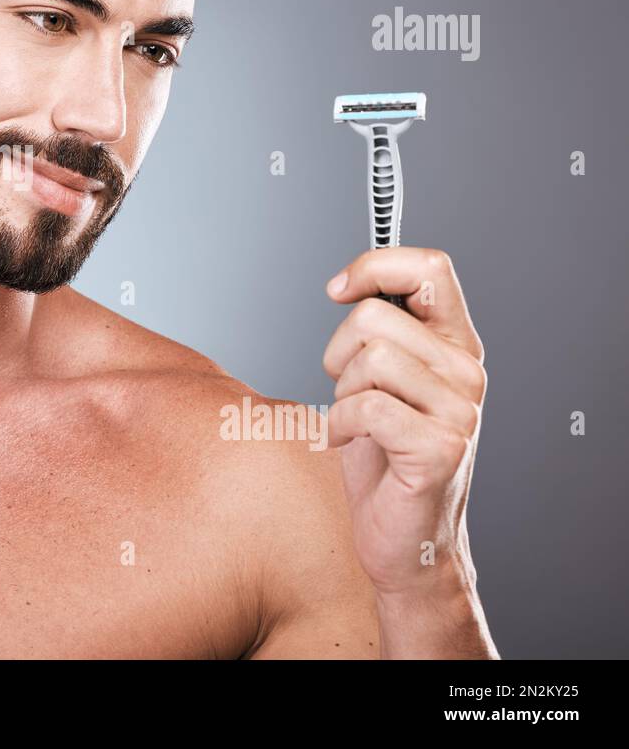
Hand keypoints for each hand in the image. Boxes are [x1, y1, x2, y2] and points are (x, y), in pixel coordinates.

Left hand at [322, 247, 486, 599]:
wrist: (405, 540)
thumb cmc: (383, 457)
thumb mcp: (381, 380)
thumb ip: (382, 331)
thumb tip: (350, 284)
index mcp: (455, 346)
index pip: (430, 268)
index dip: (376, 265)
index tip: (338, 288)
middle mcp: (467, 372)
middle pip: (373, 316)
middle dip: (338, 353)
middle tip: (349, 393)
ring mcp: (460, 411)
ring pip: (368, 359)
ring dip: (341, 392)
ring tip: (356, 421)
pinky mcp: (441, 448)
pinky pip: (366, 406)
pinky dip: (340, 424)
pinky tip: (349, 442)